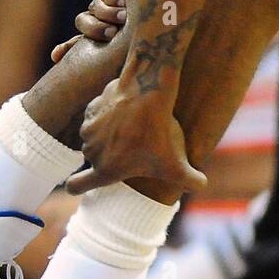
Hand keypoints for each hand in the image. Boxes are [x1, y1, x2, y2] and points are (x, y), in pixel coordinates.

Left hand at [50, 0, 127, 60]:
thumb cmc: (158, 23)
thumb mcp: (132, 43)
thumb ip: (110, 52)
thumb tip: (74, 63)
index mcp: (116, 34)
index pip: (87, 42)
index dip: (69, 47)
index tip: (55, 56)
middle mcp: (113, 16)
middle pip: (85, 24)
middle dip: (92, 30)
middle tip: (109, 33)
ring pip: (92, 9)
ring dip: (105, 14)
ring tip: (123, 16)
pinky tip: (123, 0)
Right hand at [73, 75, 206, 192]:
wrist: (147, 93)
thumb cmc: (158, 132)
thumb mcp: (177, 164)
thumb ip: (190, 181)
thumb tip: (201, 186)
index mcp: (106, 170)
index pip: (78, 185)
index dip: (77, 186)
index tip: (77, 185)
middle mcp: (91, 152)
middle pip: (96, 157)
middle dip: (111, 153)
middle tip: (133, 145)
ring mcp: (88, 129)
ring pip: (95, 136)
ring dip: (108, 134)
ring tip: (131, 127)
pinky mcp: (91, 108)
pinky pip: (97, 116)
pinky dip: (107, 115)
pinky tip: (125, 111)